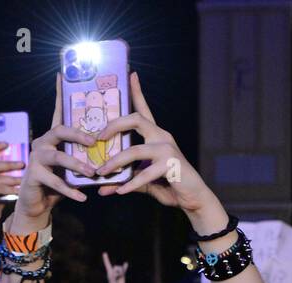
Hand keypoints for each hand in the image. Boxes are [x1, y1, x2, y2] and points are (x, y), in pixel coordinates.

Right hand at [12, 74, 96, 221]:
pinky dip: (70, 190)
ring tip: (92, 172)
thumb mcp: (74, 165)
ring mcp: (36, 158)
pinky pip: (55, 182)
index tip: (62, 75)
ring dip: (76, 165)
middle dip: (78, 135)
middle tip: (94, 142)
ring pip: (57, 157)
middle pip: (60, 131)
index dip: (59, 94)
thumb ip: (86, 156)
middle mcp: (42, 142)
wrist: (38, 202)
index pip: (58, 112)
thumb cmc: (59, 180)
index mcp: (53, 137)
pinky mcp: (33, 176)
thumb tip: (113, 150)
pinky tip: (82, 197)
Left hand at [95, 73, 213, 218]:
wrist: (193, 198)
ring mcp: (167, 150)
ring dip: (115, 162)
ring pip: (135, 150)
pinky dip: (130, 184)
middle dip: (114, 126)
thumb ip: (125, 180)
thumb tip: (102, 188)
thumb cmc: (170, 185)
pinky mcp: (171, 165)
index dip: (138, 91)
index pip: (145, 110)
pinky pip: (145, 174)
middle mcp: (162, 137)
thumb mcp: (144, 182)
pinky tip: (119, 191)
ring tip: (102, 172)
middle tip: (98, 137)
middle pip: (136, 120)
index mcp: (156, 136)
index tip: (131, 74)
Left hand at [102, 252, 128, 282]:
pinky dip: (125, 267)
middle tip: (117, 277)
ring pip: (121, 268)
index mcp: (109, 272)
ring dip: (121, 272)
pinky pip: (124, 269)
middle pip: (116, 267)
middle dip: (118, 271)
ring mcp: (118, 273)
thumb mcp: (112, 282)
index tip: (104, 253)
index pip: (107, 264)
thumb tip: (116, 273)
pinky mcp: (122, 275)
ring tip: (120, 277)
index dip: (106, 259)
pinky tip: (126, 263)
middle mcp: (113, 271)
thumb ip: (114, 277)